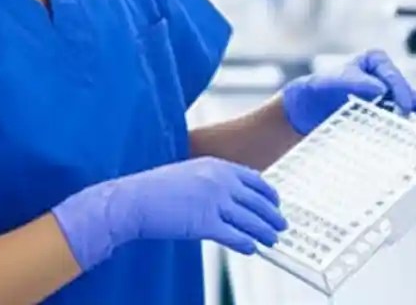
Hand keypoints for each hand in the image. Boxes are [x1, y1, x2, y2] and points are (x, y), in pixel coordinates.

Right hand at [52, 157, 288, 271]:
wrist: (134, 200)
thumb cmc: (155, 188)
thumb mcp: (188, 173)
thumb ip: (211, 180)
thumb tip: (228, 197)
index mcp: (217, 166)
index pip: (254, 179)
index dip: (268, 193)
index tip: (275, 202)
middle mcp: (220, 181)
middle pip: (257, 201)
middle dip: (272, 215)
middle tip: (281, 225)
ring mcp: (214, 201)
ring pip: (250, 220)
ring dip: (264, 232)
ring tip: (272, 240)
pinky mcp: (205, 223)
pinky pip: (234, 236)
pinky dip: (246, 243)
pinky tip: (252, 249)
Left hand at [281, 49, 415, 134]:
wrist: (309, 109)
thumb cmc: (322, 89)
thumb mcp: (338, 82)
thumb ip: (359, 83)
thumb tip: (381, 89)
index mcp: (376, 60)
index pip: (393, 77)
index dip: (401, 93)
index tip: (403, 109)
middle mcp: (385, 76)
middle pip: (404, 91)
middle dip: (407, 106)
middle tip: (406, 121)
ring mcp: (388, 95)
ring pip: (406, 105)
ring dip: (409, 117)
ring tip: (411, 128)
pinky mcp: (385, 113)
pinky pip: (398, 119)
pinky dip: (401, 126)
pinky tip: (403, 135)